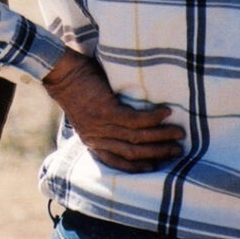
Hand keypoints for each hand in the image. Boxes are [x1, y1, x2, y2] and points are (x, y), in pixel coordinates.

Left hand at [42, 49, 184, 172]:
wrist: (60, 71)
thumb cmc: (76, 87)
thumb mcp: (88, 112)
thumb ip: (104, 123)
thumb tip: (128, 123)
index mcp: (92, 140)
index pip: (117, 161)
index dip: (138, 166)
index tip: (156, 166)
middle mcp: (97, 137)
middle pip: (133, 152)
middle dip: (158, 153)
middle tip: (178, 150)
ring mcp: (102, 125)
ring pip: (137, 137)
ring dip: (161, 136)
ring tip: (179, 133)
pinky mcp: (106, 110)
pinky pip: (136, 120)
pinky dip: (153, 118)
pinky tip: (166, 113)